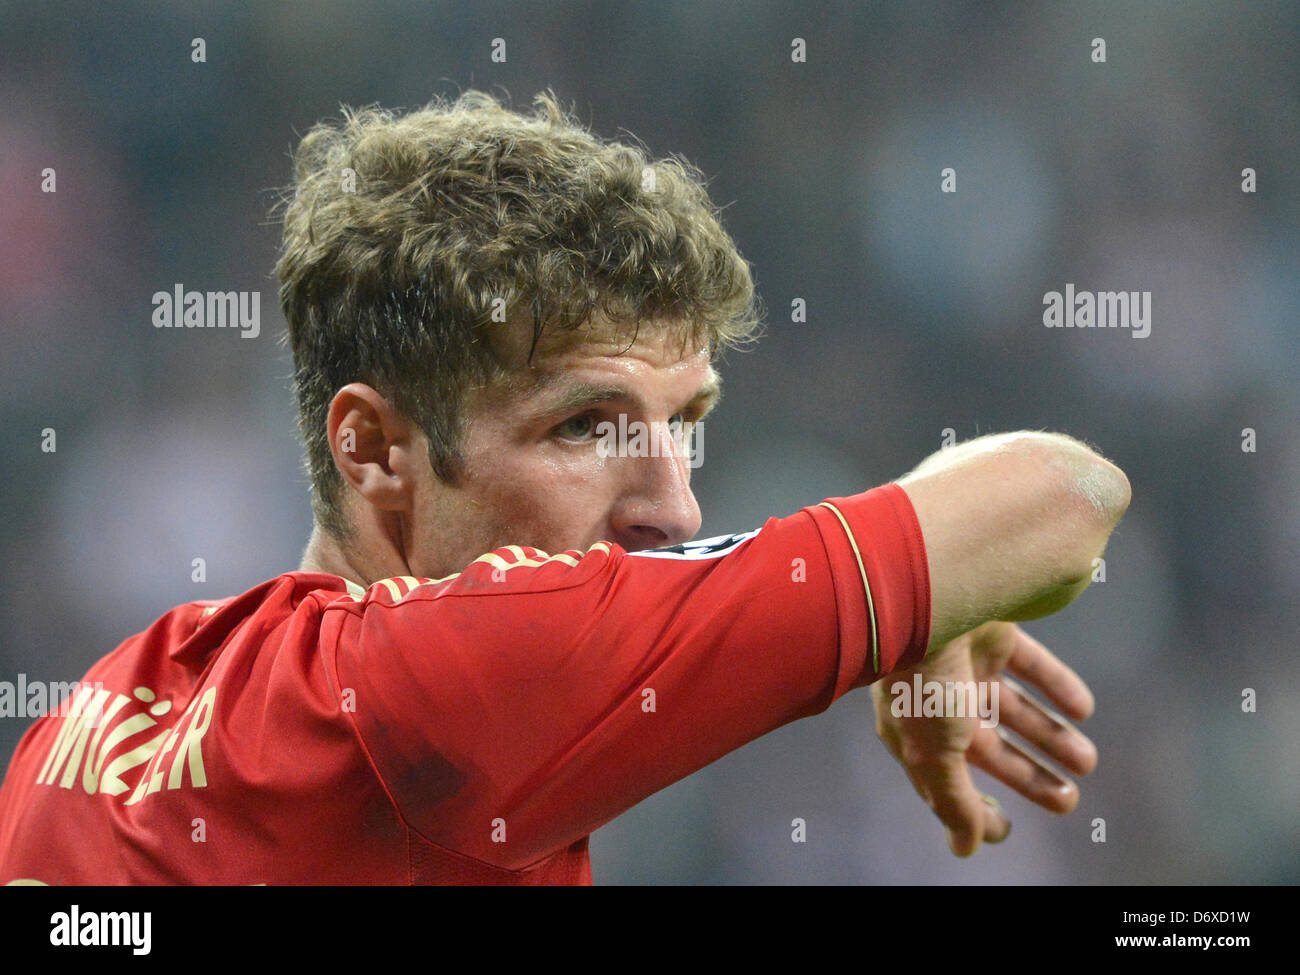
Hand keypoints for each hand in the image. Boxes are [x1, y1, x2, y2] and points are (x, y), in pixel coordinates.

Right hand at [869, 621, 1097, 856]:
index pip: (946, 779)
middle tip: (1069, 800)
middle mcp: (940, 700)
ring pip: (1016, 709)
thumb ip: (953, 801)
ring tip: (1088, 762)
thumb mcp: (934, 754)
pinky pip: (1031, 664)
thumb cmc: (922, 683)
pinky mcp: (993, 633)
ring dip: (1052, 736)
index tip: (1008, 829)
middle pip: (990, 748)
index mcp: (914, 732)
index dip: (976, 808)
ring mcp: (966, 665)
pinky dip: (1058, 687)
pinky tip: (1082, 709)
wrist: (926, 600)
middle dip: (1029, 776)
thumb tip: (966, 850)